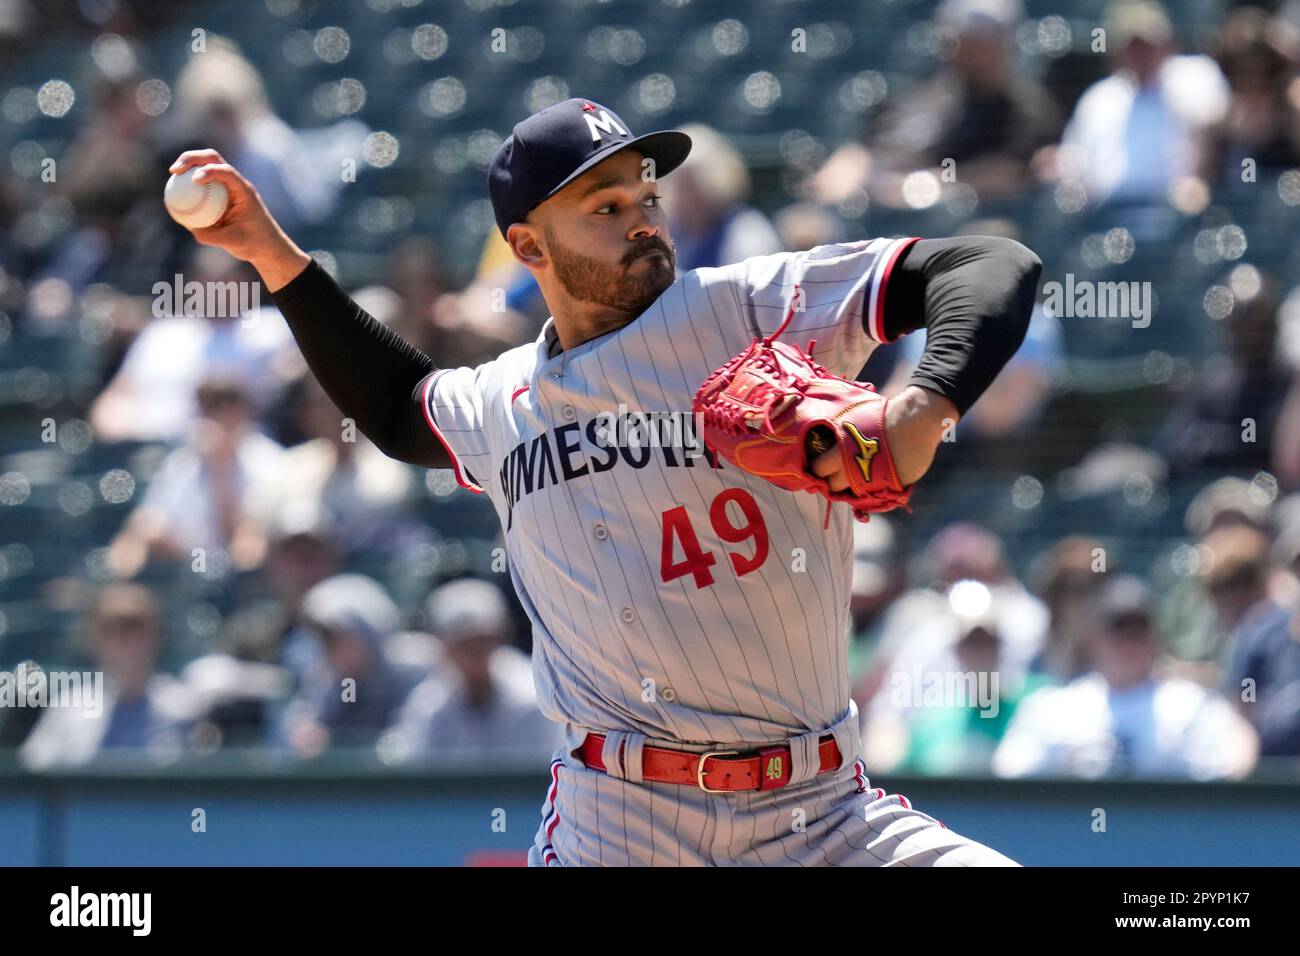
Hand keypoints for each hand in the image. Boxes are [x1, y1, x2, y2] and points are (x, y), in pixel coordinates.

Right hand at [168, 150, 310, 291]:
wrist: (266, 246)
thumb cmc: (254, 243)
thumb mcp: (234, 242)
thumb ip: (213, 236)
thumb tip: (191, 227)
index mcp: (244, 191)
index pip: (227, 173)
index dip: (210, 171)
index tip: (195, 180)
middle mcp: (235, 184)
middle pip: (213, 159)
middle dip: (192, 158)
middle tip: (175, 169)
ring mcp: (227, 188)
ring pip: (206, 166)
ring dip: (189, 165)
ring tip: (173, 173)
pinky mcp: (219, 195)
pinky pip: (202, 185)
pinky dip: (188, 183)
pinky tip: (175, 191)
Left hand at [810, 386, 957, 489]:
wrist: (916, 420)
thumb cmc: (882, 414)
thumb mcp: (852, 418)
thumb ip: (836, 434)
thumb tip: (823, 440)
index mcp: (841, 452)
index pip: (818, 470)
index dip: (818, 469)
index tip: (821, 467)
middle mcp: (854, 470)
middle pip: (833, 487)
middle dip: (833, 482)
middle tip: (839, 472)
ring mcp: (872, 482)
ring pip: (854, 494)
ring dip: (853, 486)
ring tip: (860, 472)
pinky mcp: (890, 489)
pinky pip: (875, 495)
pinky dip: (873, 487)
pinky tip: (876, 474)